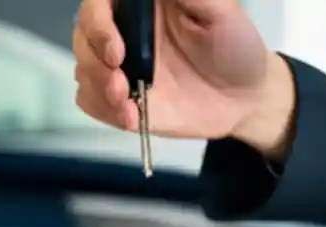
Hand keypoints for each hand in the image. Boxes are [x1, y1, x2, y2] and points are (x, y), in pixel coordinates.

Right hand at [72, 0, 294, 157]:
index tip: (116, 51)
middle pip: (82, 34)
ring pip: (82, 68)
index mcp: (143, 4)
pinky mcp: (119, 98)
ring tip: (127, 104)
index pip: (100, 2)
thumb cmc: (236, 47)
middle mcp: (125, 31)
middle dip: (94, 62)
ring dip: (97, 88)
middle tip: (121, 85)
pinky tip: (130, 116)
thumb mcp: (221, 11)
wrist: (244, 99)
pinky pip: (89, 100)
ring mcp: (119, 66)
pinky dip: (103, 110)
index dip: (96, 22)